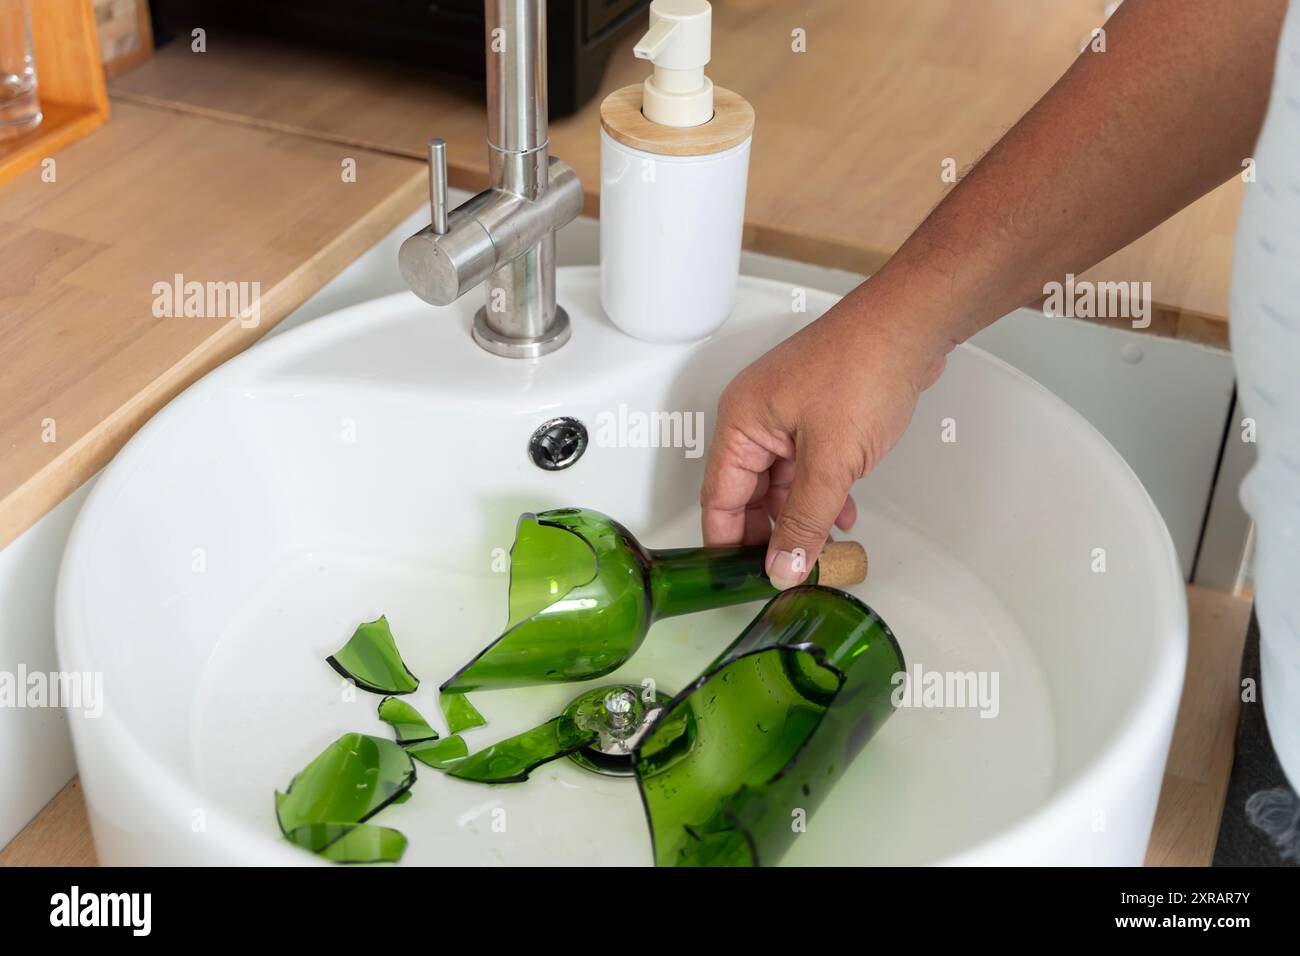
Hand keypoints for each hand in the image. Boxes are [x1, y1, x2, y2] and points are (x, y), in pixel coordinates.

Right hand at [701, 290, 946, 587]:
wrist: (911, 325)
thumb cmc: (864, 369)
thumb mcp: (832, 461)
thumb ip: (806, 521)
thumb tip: (782, 566)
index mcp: (741, 422)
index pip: (718, 497)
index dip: (727, 542)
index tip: (740, 579)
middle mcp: (757, 417)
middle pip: (747, 492)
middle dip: (768, 534)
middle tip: (785, 572)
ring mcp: (787, 414)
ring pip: (780, 482)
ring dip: (799, 516)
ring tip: (820, 551)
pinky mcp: (818, 413)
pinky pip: (806, 466)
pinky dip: (820, 493)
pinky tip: (842, 515)